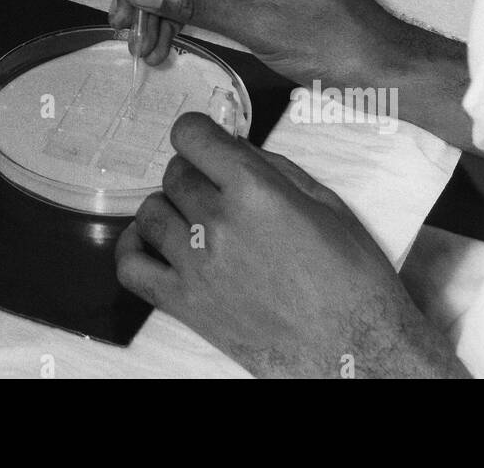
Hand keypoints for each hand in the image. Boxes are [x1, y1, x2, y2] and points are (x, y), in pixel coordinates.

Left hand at [116, 114, 468, 377]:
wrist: (353, 352)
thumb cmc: (352, 283)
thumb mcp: (326, 205)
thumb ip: (274, 169)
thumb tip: (236, 149)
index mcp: (255, 191)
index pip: (192, 135)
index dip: (197, 131)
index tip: (203, 138)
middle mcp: (218, 223)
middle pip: (174, 173)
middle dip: (193, 171)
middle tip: (215, 186)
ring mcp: (195, 265)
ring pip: (150, 211)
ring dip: (169, 206)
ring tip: (193, 216)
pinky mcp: (184, 304)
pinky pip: (130, 267)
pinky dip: (132, 247)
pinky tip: (151, 241)